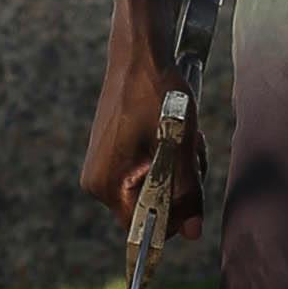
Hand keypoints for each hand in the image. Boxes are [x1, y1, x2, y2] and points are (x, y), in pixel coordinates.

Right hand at [79, 48, 206, 242]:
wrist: (139, 55)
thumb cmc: (158, 94)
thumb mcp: (180, 146)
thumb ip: (185, 192)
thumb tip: (191, 233)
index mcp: (106, 184)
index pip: (143, 227)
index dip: (173, 215)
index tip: (190, 185)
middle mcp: (97, 181)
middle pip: (150, 207)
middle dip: (177, 185)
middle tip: (188, 152)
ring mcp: (102, 166)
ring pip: (152, 187)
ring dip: (176, 169)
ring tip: (182, 137)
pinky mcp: (112, 153)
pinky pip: (146, 171)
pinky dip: (165, 157)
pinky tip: (171, 133)